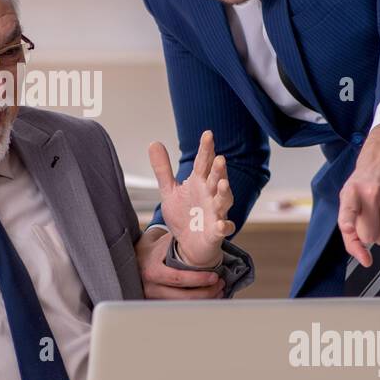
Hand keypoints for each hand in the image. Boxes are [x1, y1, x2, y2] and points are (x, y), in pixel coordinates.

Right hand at [135, 227, 224, 299]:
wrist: (134, 258)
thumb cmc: (152, 248)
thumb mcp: (162, 242)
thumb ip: (180, 241)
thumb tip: (204, 236)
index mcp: (152, 270)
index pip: (178, 278)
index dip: (198, 279)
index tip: (215, 277)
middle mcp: (151, 287)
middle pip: (183, 297)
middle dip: (206, 292)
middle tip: (221, 284)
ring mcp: (153, 298)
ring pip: (183, 305)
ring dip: (204, 299)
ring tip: (218, 291)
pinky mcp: (158, 303)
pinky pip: (180, 306)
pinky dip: (196, 303)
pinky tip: (208, 296)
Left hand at [148, 130, 235, 266]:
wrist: (189, 245)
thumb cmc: (184, 216)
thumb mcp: (169, 191)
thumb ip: (163, 169)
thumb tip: (153, 143)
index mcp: (199, 183)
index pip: (203, 163)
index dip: (206, 149)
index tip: (208, 134)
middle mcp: (210, 195)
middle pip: (216, 180)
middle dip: (218, 170)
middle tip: (219, 158)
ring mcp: (216, 213)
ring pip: (224, 201)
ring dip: (225, 193)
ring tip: (224, 184)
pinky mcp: (216, 232)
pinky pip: (223, 228)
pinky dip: (224, 226)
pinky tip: (221, 224)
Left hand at [337, 123, 379, 267]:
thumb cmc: (363, 184)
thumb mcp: (347, 197)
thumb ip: (348, 227)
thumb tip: (364, 259)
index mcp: (352, 192)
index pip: (349, 210)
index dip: (348, 221)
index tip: (348, 228)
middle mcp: (371, 193)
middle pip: (369, 236)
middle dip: (368, 235)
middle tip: (369, 220)